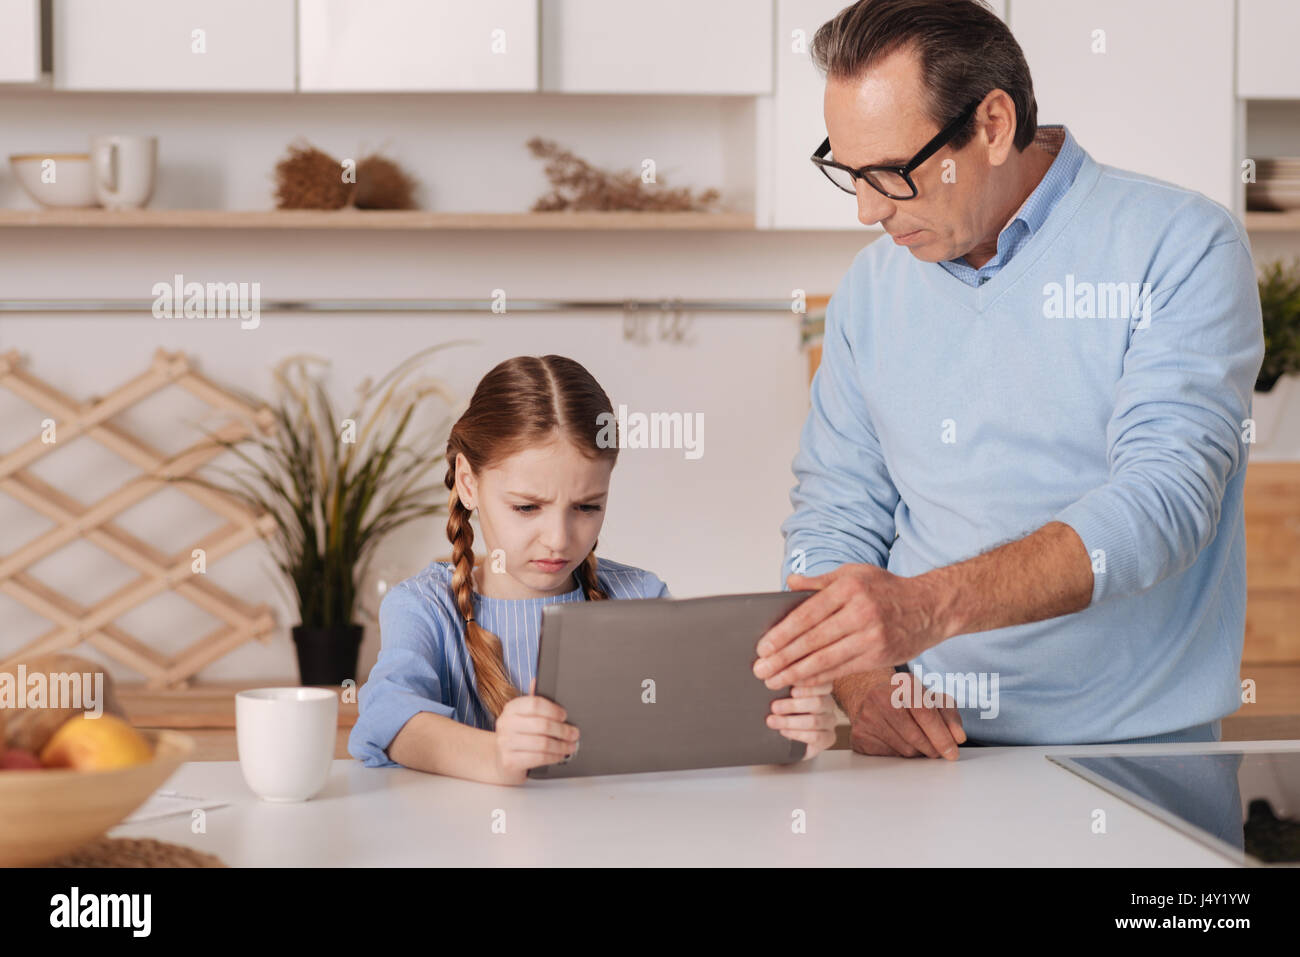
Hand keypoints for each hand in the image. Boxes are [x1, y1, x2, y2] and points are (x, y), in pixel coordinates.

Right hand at [493, 679, 579, 782]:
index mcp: (511, 708)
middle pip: (541, 725)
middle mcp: (505, 724)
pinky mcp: (509, 761)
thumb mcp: (524, 716)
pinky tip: (560, 756)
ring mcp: (505, 743)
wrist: (502, 760)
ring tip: (570, 746)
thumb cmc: (518, 735)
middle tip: (574, 733)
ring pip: (542, 743)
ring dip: (561, 746)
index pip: (534, 704)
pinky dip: (553, 757)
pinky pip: (538, 758)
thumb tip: (537, 680)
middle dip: (562, 730)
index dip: (553, 710)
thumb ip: (533, 701)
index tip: (564, 716)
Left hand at [753, 564, 947, 688]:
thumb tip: (789, 583)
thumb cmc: (887, 589)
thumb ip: (820, 581)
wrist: (930, 607)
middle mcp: (860, 612)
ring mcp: (872, 637)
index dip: (782, 634)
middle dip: (783, 658)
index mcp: (849, 588)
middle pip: (813, 640)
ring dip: (796, 674)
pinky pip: (842, 669)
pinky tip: (802, 684)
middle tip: (760, 671)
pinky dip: (820, 679)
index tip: (763, 647)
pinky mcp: (880, 656)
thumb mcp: (854, 573)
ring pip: (826, 659)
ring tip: (774, 681)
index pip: (807, 614)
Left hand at [767, 683, 836, 760]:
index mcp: (820, 688)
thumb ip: (783, 689)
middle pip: (817, 702)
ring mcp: (830, 721)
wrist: (788, 738)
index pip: (820, 684)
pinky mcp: (828, 738)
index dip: (805, 685)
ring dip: (790, 721)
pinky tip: (783, 731)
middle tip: (773, 707)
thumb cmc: (784, 711)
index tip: (788, 688)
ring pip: (814, 721)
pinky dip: (796, 734)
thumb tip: (771, 683)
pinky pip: (815, 737)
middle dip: (792, 705)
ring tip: (772, 721)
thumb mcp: (783, 697)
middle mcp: (828, 703)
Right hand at [843, 670, 965, 759]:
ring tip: (916, 742)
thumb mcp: (932, 700)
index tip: (952, 753)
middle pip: (916, 736)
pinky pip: (889, 756)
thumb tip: (958, 737)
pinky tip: (898, 742)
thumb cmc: (906, 700)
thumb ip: (950, 716)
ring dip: (917, 752)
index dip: (942, 736)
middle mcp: (880, 697)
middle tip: (937, 750)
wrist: (868, 697)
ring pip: (904, 749)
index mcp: (903, 684)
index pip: (925, 714)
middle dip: (932, 748)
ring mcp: (866, 717)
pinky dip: (899, 754)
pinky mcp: (859, 736)